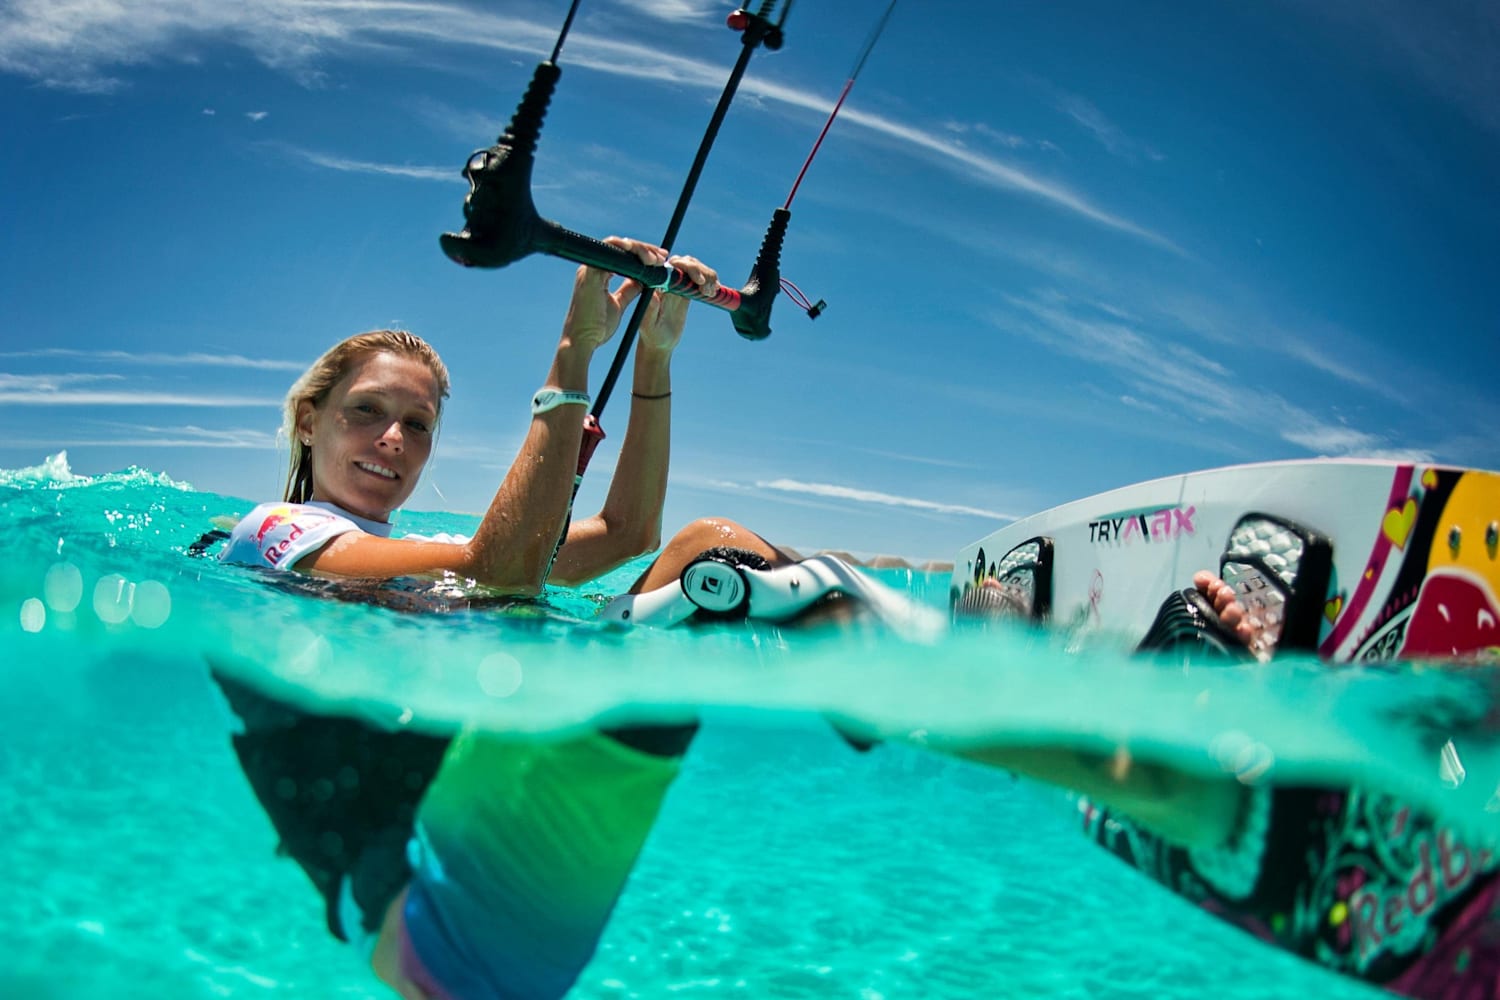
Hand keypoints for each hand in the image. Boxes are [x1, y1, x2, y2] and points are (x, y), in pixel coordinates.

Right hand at [558, 237, 668, 353]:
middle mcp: (592, 268)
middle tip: (662, 257)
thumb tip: (643, 280)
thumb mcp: (618, 304)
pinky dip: (625, 248)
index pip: (622, 255)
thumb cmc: (598, 327)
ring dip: (638, 249)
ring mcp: (589, 269)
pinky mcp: (589, 273)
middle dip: (644, 249)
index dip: (642, 254)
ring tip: (655, 259)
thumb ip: (628, 290)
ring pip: (617, 245)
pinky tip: (641, 255)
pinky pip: (608, 250)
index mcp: (598, 274)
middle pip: (621, 247)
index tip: (660, 260)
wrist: (583, 340)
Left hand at [639, 254, 718, 355]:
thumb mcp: (649, 323)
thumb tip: (655, 289)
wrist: (660, 342)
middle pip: (686, 262)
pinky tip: (714, 291)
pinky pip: (702, 278)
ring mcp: (678, 283)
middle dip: (699, 270)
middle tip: (706, 289)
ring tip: (710, 293)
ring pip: (696, 267)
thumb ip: (651, 308)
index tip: (698, 281)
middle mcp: (667, 279)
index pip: (672, 265)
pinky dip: (711, 281)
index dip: (686, 266)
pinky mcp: (688, 290)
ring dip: (707, 275)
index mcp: (656, 283)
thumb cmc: (651, 334)